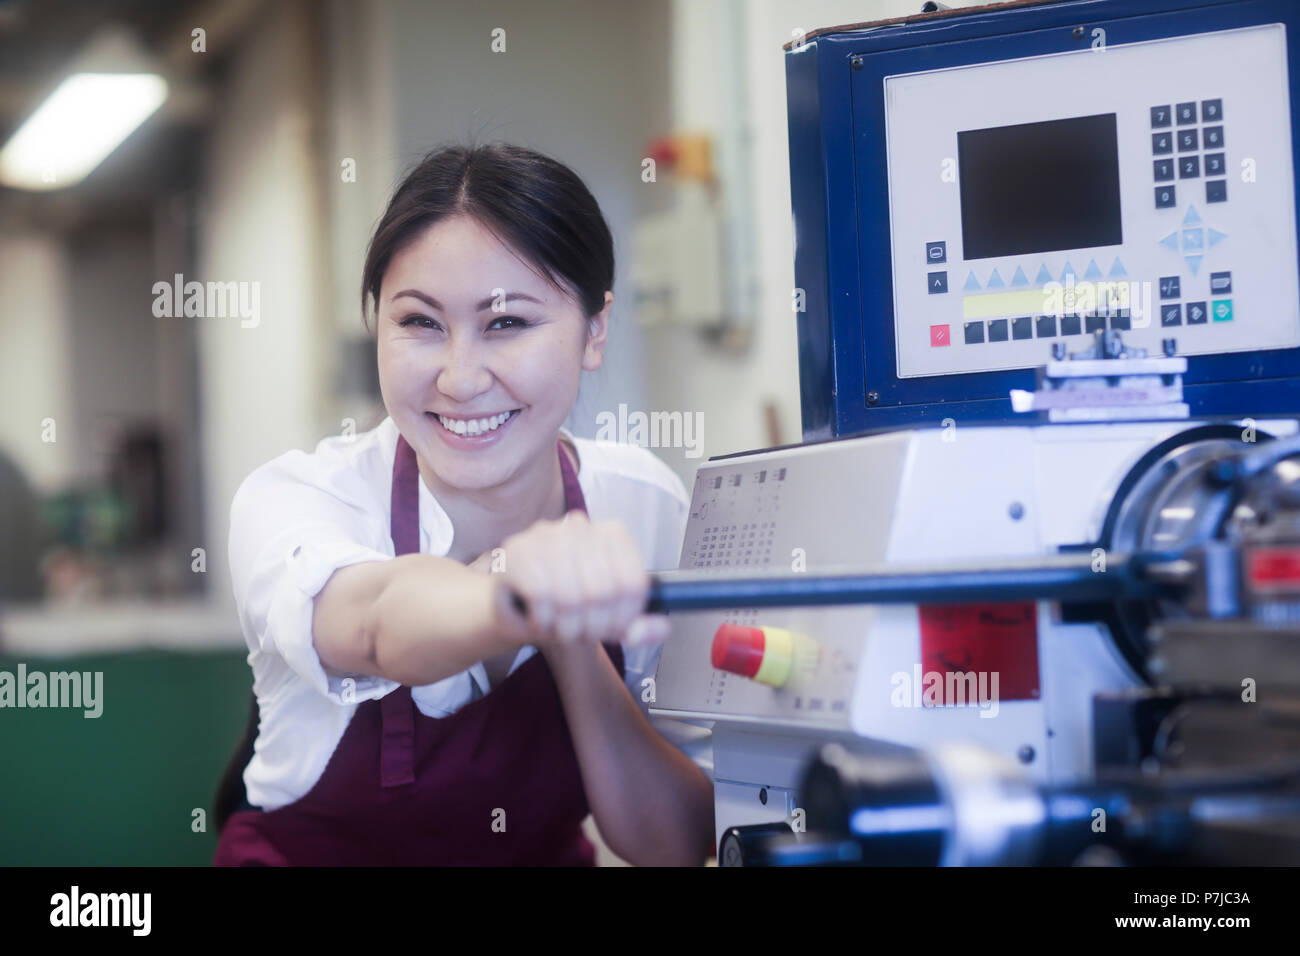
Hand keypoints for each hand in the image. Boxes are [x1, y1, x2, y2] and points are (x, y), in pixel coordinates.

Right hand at [488, 512, 670, 647]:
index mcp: (612, 534)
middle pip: (604, 592)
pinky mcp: (517, 550)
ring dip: (566, 626)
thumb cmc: (564, 607)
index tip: (611, 629)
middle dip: (593, 626)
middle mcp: (581, 526)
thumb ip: (636, 624)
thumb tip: (661, 628)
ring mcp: (546, 535)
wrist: (512, 603)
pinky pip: (540, 594)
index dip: (624, 617)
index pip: (633, 582)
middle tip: (581, 633)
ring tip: (559, 627)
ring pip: (571, 596)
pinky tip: (540, 618)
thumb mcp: (606, 618)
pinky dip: (543, 619)